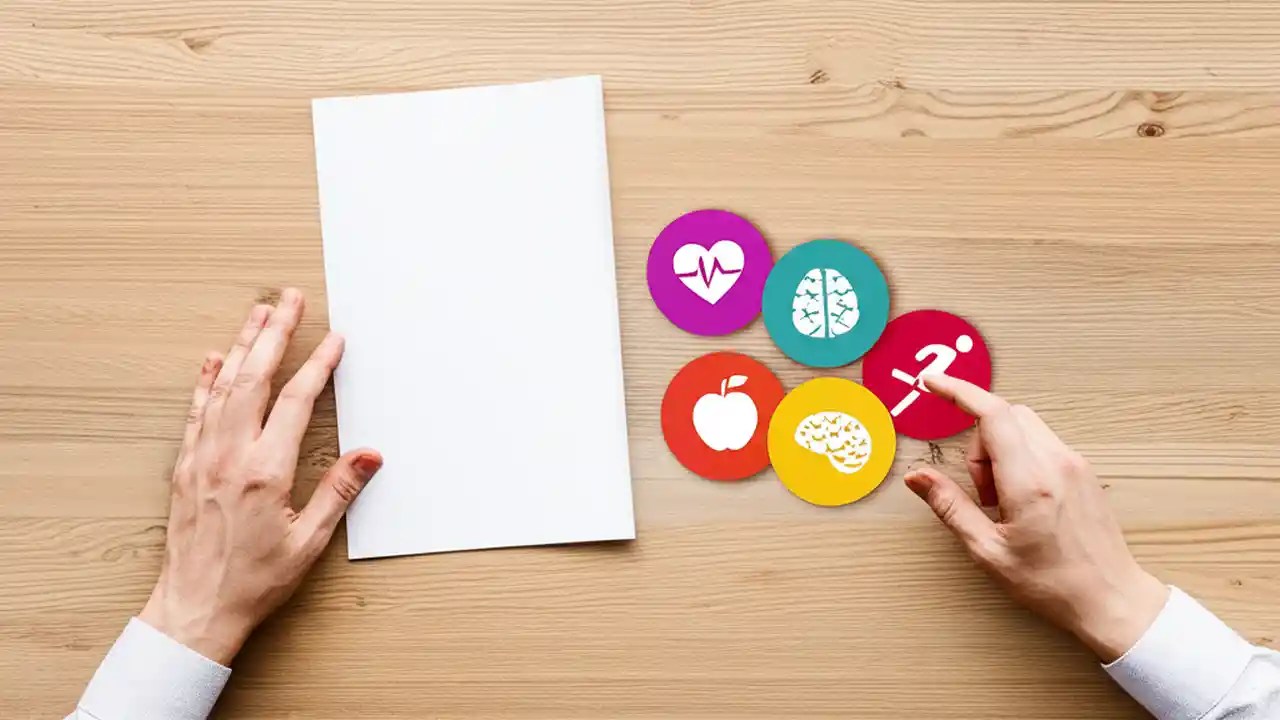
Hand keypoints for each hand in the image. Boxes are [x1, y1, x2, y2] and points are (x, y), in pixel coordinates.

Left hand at [139, 289, 381, 664]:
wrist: (195, 609)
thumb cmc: (253, 581)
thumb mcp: (309, 542)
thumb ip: (339, 492)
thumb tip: (370, 456)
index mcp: (264, 471)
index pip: (296, 401)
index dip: (318, 365)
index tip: (334, 340)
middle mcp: (228, 455)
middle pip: (254, 378)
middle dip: (275, 333)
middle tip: (290, 299)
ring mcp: (202, 458)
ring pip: (222, 386)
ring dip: (242, 345)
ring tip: (258, 313)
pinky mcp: (184, 467)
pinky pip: (196, 411)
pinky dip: (205, 381)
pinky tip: (212, 359)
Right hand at [904, 374, 1167, 661]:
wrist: (1111, 600)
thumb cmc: (1053, 584)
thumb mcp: (988, 551)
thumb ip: (949, 506)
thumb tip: (917, 477)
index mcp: (1029, 483)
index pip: (992, 414)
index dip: (957, 392)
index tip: (932, 384)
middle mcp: (1056, 464)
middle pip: (1006, 415)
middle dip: (979, 441)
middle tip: (981, 491)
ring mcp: (1075, 464)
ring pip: (1024, 426)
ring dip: (1000, 450)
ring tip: (1002, 501)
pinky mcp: (1083, 471)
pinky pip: (1041, 442)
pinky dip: (1020, 458)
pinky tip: (1021, 500)